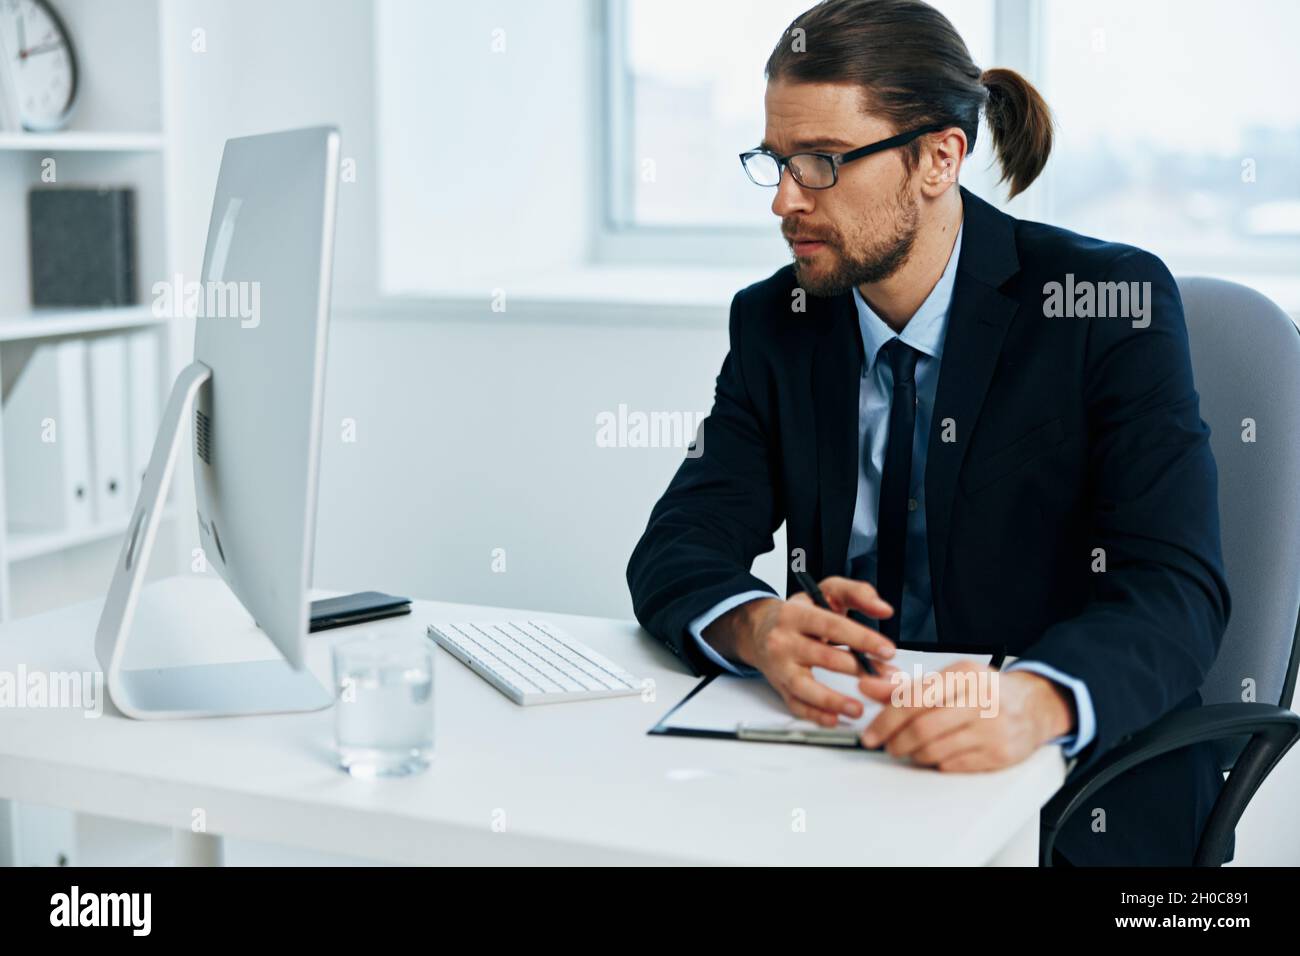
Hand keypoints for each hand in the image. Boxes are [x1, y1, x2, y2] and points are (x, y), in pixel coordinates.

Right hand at [704, 576, 897, 726]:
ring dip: (833, 701)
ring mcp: (780, 666)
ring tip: (858, 708)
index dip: (862, 639)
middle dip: (859, 670)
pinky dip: (815, 715)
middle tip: (887, 680)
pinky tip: (834, 719)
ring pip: (805, 687)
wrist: (759, 628)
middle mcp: (784, 640)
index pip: (832, 626)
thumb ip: (857, 593)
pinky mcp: (779, 686)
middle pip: (824, 657)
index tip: (887, 650)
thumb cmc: (798, 612)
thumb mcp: (825, 591)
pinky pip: (796, 704)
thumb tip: (883, 609)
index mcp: (796, 614)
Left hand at [858, 661, 1074, 771]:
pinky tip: (936, 755)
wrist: (1035, 705)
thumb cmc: (986, 691)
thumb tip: (868, 686)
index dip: (885, 720)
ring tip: (910, 749)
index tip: (870, 733)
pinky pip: (954, 765)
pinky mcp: (1000, 754)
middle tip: (887, 745)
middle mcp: (980, 700)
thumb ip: (907, 686)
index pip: (913, 699)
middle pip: (922, 728)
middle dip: (896, 741)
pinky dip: (937, 763)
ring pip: (936, 750)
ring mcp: (992, 729)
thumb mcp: (949, 679)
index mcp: (963, 675)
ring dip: (914, 754)